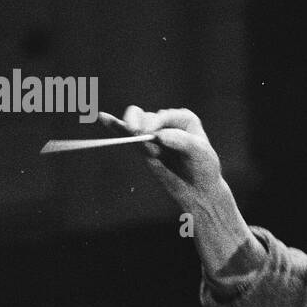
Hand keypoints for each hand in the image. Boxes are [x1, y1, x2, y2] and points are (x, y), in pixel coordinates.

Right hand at [101, 107, 224, 206]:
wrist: (198, 190)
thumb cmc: (203, 167)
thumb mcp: (200, 152)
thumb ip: (181, 141)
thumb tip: (159, 136)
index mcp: (183, 118)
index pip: (162, 116)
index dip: (155, 125)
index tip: (157, 139)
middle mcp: (166, 122)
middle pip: (144, 118)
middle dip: (141, 130)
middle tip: (147, 144)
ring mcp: (152, 134)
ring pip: (133, 125)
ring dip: (134, 136)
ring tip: (153, 153)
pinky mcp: (142, 146)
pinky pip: (125, 133)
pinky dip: (114, 125)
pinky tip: (103, 117)